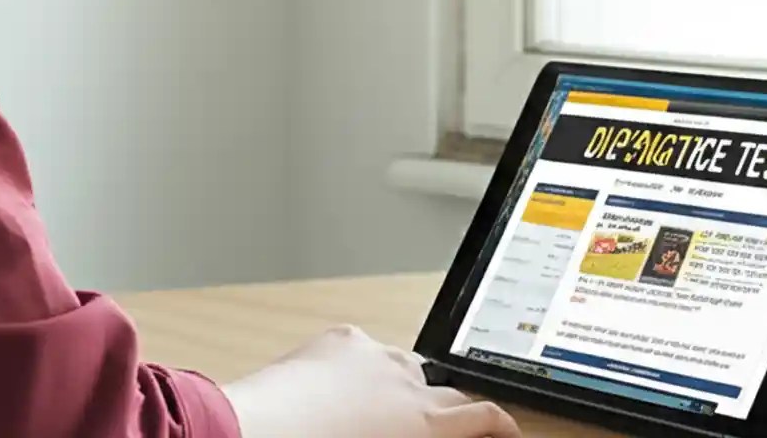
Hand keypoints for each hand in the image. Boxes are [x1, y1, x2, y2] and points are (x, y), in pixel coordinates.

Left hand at [222, 324, 521, 437]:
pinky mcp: (341, 338)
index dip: (502, 425)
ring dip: (400, 387)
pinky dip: (363, 366)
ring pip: (406, 367)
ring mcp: (375, 354)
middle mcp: (407, 382)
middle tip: (427, 430)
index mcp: (424, 422)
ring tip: (372, 411)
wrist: (259, 430)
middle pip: (447, 392)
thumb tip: (417, 432)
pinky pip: (367, 350)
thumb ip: (414, 437)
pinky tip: (340, 385)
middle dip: (444, 410)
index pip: (485, 417)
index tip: (507, 430)